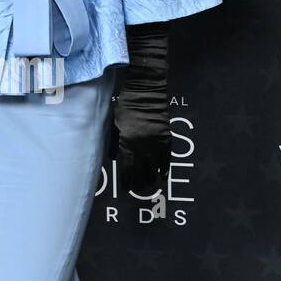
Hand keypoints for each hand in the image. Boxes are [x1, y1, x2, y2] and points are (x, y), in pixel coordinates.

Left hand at [112, 21, 170, 194]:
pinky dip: (164, 167)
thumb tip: (114, 159)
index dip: (126, 179)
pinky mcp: (166, 135)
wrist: (145, 90)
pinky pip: (166, 156)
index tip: (126, 188)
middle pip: (140, 169)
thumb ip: (114, 142)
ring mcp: (156, 141)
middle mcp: (142, 144)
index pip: (126, 166)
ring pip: (154, 165)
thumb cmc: (124, 105)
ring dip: (150, 177)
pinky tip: (162, 175)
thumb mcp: (114, 123)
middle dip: (137, 182)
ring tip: (148, 187)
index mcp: (127, 141)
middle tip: (137, 190)